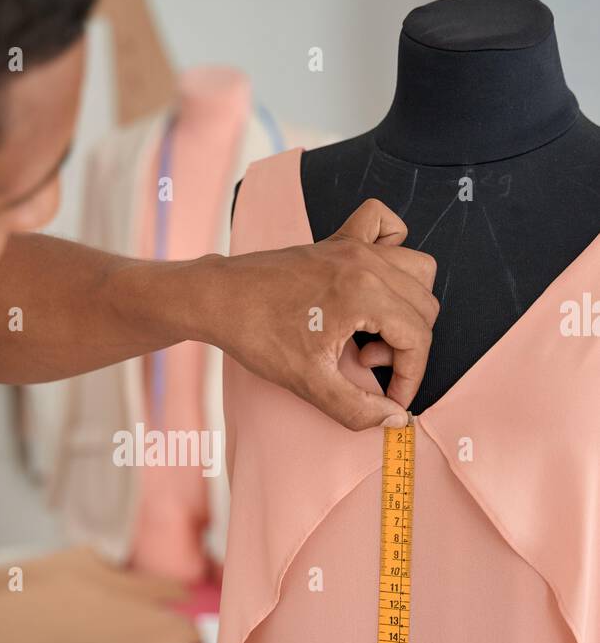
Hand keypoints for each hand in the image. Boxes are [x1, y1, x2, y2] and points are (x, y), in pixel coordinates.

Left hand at [206, 199, 437, 428]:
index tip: (391, 397)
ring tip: (368, 330)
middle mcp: (365, 262)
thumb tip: (394, 418)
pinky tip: (374, 279)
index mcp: (364, 293)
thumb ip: (357, 408)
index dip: (411, 376)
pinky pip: (384, 224)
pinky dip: (392, 245)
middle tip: (365, 363)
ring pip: (416, 269)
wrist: (218, 299)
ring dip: (406, 306)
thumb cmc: (257, 335)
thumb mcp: (309, 382)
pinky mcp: (337, 240)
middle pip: (424, 306)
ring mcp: (353, 246)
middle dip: (406, 346)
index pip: (418, 337)